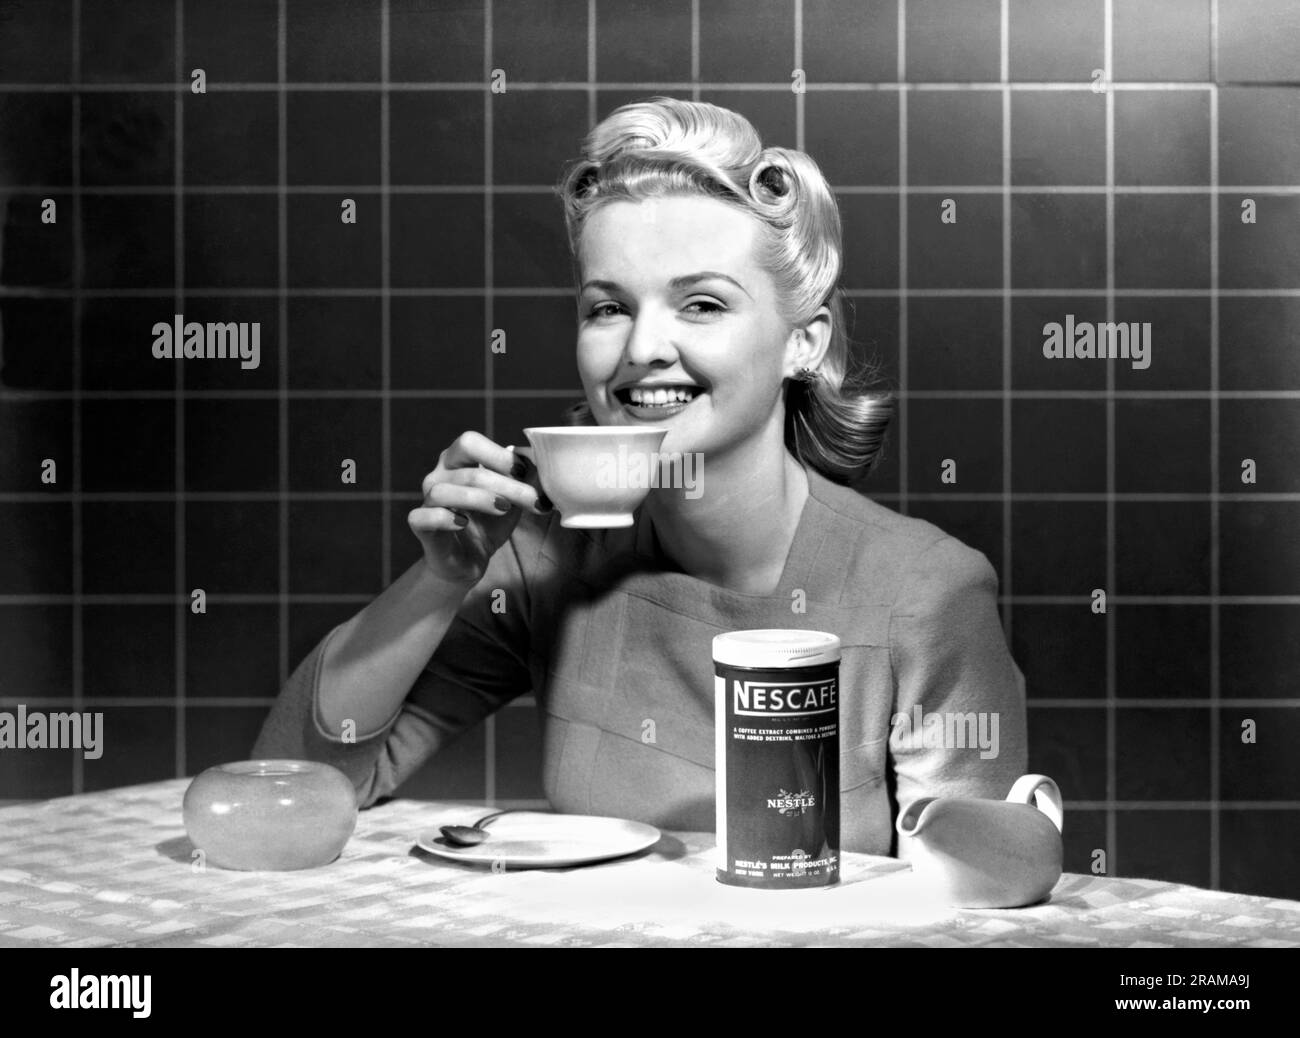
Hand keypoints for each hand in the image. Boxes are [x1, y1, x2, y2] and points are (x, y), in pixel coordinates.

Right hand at [407, 431, 549, 585]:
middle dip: (503, 483)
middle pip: (465, 468)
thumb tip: (540, 460)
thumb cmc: (490, 523)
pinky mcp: (421, 527)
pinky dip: (444, 518)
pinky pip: (422, 516)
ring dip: (479, 498)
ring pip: (444, 491)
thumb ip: (525, 478)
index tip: (524, 473)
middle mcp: (439, 475)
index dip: (499, 455)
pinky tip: (463, 523)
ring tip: (504, 509)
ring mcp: (427, 500)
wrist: (470, 560)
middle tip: (530, 499)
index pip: (470, 442)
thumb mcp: (514, 499)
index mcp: (458, 461)